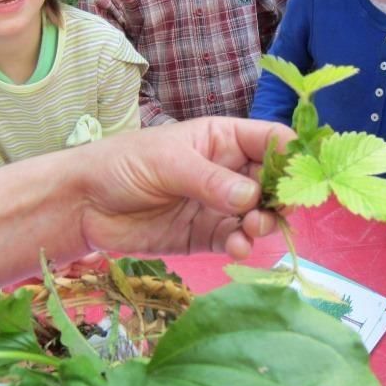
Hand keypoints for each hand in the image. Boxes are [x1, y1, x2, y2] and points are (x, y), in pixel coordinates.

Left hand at [77, 117, 294, 259]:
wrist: (83, 204)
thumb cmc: (123, 164)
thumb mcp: (167, 162)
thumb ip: (210, 180)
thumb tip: (251, 198)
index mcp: (223, 138)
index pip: (271, 140)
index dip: (292, 156)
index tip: (302, 177)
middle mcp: (229, 170)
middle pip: (274, 182)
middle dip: (280, 198)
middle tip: (271, 211)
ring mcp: (220, 205)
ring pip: (260, 215)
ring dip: (264, 225)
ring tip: (250, 231)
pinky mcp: (207, 236)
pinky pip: (237, 240)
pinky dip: (243, 246)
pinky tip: (236, 248)